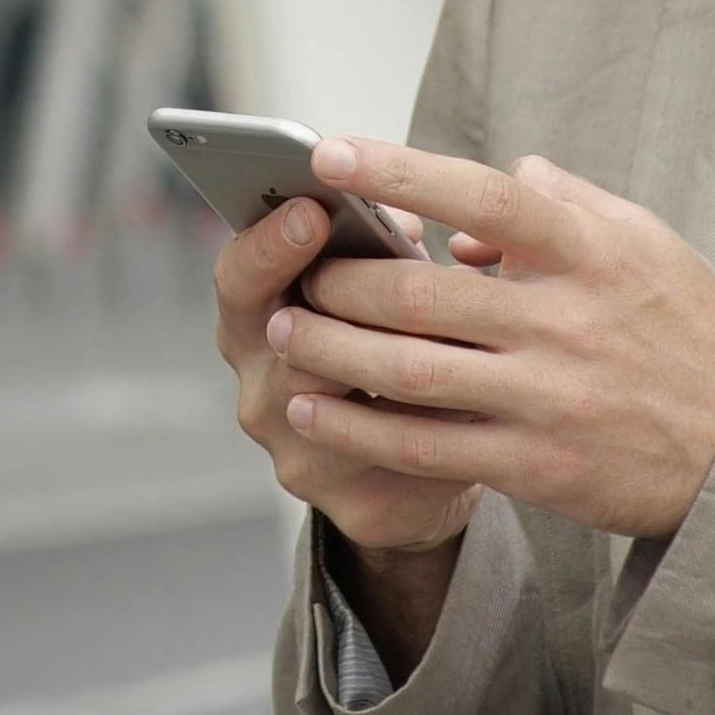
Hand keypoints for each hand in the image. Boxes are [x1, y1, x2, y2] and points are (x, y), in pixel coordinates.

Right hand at [214, 197, 481, 554]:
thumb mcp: (381, 288)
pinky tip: (476, 397)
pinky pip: (397, 460)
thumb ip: (382, 251)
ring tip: (443, 325)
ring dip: (390, 358)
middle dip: (322, 295)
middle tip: (363, 258)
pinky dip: (435, 421)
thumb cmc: (404, 345)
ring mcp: (301, 456)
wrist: (430, 458)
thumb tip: (406, 220)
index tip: (309, 206)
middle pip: (272, 341)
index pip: (238, 276)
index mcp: (258, 321)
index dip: (268, 241)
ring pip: (335, 404)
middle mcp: (263, 390)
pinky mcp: (355, 507)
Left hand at [267, 141, 714, 541]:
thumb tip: (470, 210)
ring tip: (282, 328)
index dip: (400, 171)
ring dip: (330, 347)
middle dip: (339, 276)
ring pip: (408, 369)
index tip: (328, 153)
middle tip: (294, 263)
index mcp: (590, 251)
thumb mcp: (641, 239)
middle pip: (422, 290)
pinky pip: (426, 446)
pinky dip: (357, 425)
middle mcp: (565, 320)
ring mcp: (548, 396)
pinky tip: (311, 405)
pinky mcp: (536, 464)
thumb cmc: (685, 326)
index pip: (481, 196)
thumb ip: (557, 202)